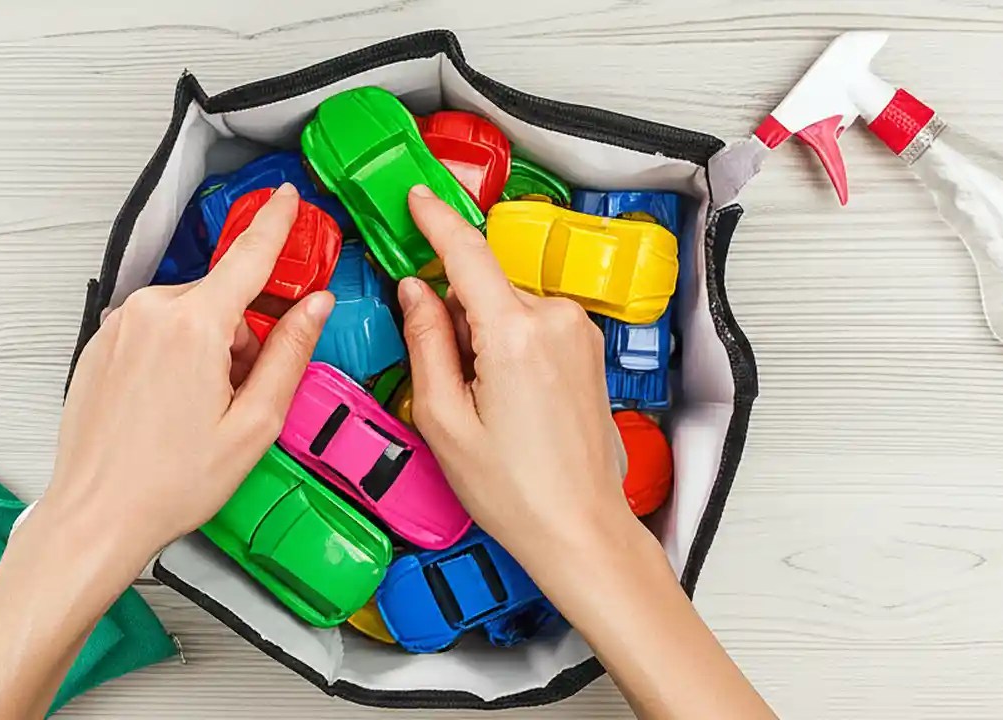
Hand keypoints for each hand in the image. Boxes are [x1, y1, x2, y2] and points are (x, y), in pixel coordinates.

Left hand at [36, 182, 333, 567]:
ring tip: (198, 412)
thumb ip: (289, 353)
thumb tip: (315, 307)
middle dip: (241, 337)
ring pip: (188, 317)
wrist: (96, 516)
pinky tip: (169, 407)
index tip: (286, 198)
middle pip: (221, 300)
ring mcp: (119, 327)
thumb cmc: (169, 482)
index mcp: (193, 325)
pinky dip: (174, 358)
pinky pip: (155, 332)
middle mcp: (150, 312)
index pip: (248, 256)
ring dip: (207, 350)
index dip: (274, 225)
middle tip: (238, 399)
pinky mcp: (101, 344)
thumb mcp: (254, 424)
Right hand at [397, 185, 632, 575]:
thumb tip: (416, 289)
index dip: (436, 220)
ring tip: (482, 403)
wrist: (580, 527)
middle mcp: (554, 320)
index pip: (467, 252)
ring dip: (481, 334)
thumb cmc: (514, 489)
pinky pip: (531, 323)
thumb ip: (426, 340)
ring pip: (506, 306)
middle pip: (483, 286)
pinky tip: (505, 398)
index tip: (416, 197)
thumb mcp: (443, 419)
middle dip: (453, 314)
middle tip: (447, 382)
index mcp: (514, 333)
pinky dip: (506, 344)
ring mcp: (577, 333)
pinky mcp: (586, 348)